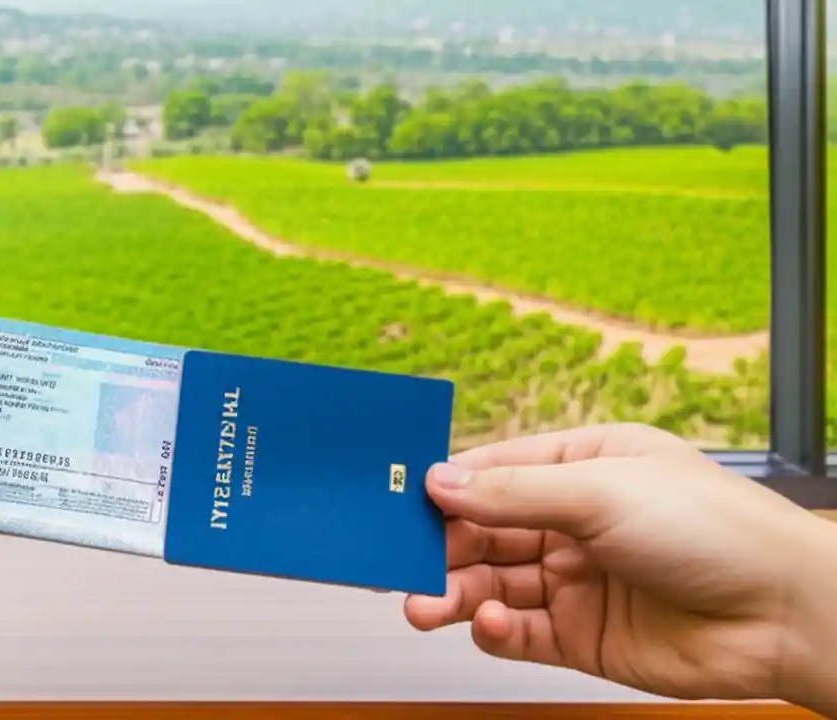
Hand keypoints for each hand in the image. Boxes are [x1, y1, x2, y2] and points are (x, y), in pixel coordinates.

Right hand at [403, 423, 836, 714]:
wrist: (783, 614)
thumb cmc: (714, 529)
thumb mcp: (602, 492)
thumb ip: (513, 492)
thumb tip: (440, 481)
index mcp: (582, 466)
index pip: (493, 471)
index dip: (444, 486)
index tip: (395, 500)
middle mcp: (574, 521)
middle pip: (483, 531)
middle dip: (439, 547)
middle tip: (398, 562)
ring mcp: (576, 580)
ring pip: (491, 583)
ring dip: (453, 592)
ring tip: (423, 605)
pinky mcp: (581, 635)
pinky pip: (518, 631)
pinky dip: (494, 628)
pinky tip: (489, 622)